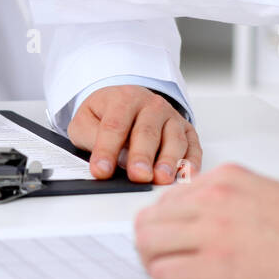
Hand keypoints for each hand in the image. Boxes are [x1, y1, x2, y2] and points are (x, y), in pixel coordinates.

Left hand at [67, 86, 200, 183]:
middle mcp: (152, 106)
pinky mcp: (186, 131)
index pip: (114, 126)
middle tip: (138, 175)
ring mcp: (171, 118)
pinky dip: (191, 162)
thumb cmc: (106, 114)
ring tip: (161, 178)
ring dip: (169, 160)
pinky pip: (193, 146)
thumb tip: (103, 163)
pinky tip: (186, 175)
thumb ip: (90, 138)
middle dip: (142, 156)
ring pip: (173, 139)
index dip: (107, 150)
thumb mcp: (85, 120)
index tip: (101, 171)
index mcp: (124, 100)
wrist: (127, 99)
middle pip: (146, 132)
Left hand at [133, 164, 278, 278]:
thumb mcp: (268, 197)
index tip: (178, 246)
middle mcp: (214, 198)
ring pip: (147, 243)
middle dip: (154, 248)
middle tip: (172, 267)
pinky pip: (163, 273)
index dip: (168, 229)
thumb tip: (207, 225)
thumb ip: (233, 204)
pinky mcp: (215, 263)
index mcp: (227, 180)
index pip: (167, 200)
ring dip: (157, 267)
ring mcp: (212, 229)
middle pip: (149, 220)